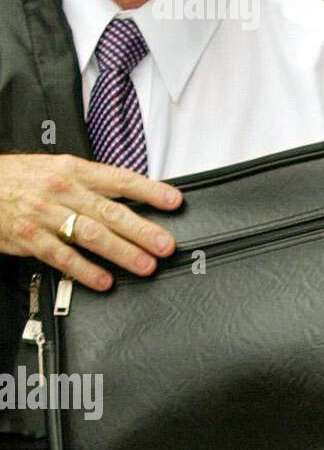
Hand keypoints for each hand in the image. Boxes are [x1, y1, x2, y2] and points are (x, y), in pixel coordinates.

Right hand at [0, 154, 179, 289]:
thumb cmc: (22, 178)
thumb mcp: (58, 168)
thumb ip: (93, 182)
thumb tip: (132, 196)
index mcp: (74, 170)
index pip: (120, 179)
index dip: (150, 191)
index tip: (175, 202)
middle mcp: (62, 191)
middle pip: (110, 212)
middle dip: (142, 230)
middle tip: (166, 245)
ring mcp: (44, 215)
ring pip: (90, 235)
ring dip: (121, 252)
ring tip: (145, 265)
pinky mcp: (27, 237)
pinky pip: (61, 256)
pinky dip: (84, 270)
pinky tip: (103, 280)